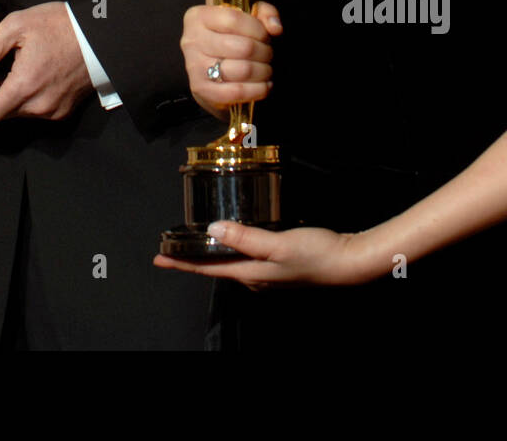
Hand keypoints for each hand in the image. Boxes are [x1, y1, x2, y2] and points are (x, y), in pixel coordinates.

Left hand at [0, 2, 91, 123]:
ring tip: (11, 72)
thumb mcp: (16, 27)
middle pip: (0, 115)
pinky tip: (31, 77)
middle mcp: (39, 106)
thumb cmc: (61, 26)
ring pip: (18, 113)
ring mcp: (53, 110)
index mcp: (24, 86)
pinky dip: (27, 99)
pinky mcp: (64, 110)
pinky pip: (36, 111)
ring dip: (9, 98)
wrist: (100, 33)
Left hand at [153, 220, 376, 288]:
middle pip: (215, 267)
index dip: (182, 263)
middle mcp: (255, 277)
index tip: (159, 259)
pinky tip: (234, 238)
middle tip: (170, 249)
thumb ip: (245, 237)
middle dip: (191, 259)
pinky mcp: (278, 264)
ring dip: (210, 254)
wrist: (347, 262)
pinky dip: (231, 248)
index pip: (207, 269)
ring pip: (230, 262)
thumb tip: (213, 229)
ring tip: (194, 243)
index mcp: (250, 274)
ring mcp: (267, 273)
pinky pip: (245, 257)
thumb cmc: (315, 254)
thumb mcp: (277, 244)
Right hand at [183, 0, 281, 119]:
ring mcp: (194, 66)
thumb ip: (263, 12)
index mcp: (198, 17)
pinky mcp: (201, 90)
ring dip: (263, 71)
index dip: (257, 29)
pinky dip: (258, 90)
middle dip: (264, 52)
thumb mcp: (245, 17)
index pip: (233, 19)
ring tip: (266, 69)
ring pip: (243, 70)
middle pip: (243, 47)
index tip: (266, 35)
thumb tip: (275, 27)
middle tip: (268, 54)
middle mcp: (192, 40)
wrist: (207, 69)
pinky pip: (237, 92)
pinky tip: (264, 85)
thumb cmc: (229, 38)